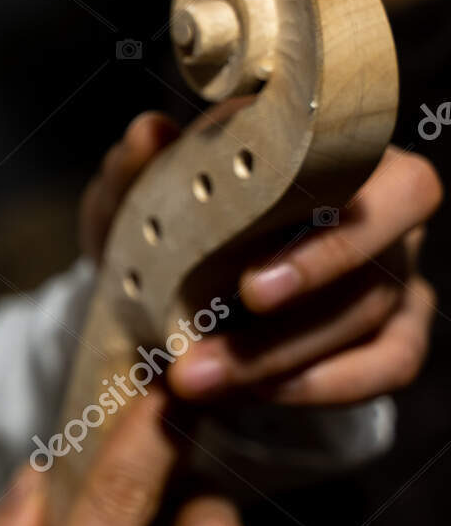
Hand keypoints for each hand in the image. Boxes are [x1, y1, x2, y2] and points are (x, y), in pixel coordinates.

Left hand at [81, 112, 440, 406]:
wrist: (159, 292)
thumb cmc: (161, 223)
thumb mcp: (129, 198)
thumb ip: (133, 166)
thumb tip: (149, 132)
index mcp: (322, 149)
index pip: (363, 159)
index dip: (320, 213)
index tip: (251, 273)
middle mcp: (376, 203)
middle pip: (379, 241)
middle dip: (312, 280)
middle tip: (242, 307)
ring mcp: (394, 269)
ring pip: (371, 310)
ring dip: (283, 352)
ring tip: (200, 377)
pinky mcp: (396, 330)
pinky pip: (391, 363)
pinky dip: (327, 384)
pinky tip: (262, 393)